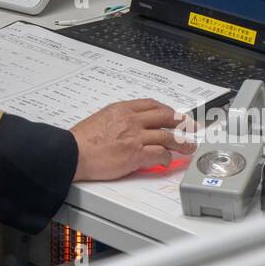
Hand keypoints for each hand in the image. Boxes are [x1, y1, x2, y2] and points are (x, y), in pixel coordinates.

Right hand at [69, 99, 195, 181]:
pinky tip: (167, 161)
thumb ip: (119, 120)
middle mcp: (131, 120)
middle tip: (191, 127)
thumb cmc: (81, 140)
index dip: (167, 110)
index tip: (174, 115)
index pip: (152, 104)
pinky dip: (167, 158)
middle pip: (165, 116)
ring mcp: (135, 136)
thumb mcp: (101, 119)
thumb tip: (131, 127)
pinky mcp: (136, 154)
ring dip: (182, 142)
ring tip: (189, 147)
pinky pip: (160, 154)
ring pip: (168, 136)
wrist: (72, 153)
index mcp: (122, 109)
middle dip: (182, 122)